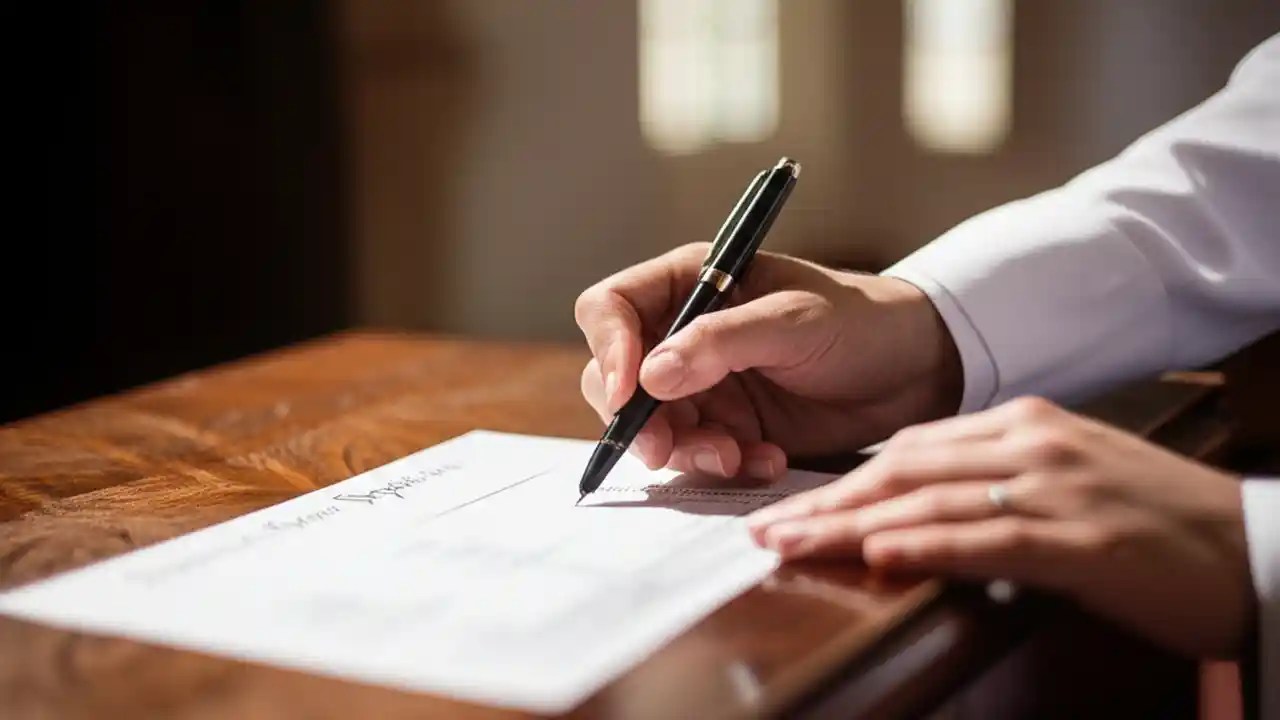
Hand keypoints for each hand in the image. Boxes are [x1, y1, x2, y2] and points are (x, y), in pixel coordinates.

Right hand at [574, 243, 961, 479]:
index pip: (611, 308)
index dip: (609, 348)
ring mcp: (701, 385)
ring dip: (685, 451)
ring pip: (651, 426)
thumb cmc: (860, 322)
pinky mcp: (725, 428)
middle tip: (665, 451)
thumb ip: (722, 342)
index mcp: (691, 283)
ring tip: (737, 457)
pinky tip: (767, 459)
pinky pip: (694, 456)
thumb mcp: (795, 321)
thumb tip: (650, 376)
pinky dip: (722, 466)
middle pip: (615, 377)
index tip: (631, 391)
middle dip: (637, 419)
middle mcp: (683, 333)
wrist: (914, 373)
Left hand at [746, 397, 1252, 657]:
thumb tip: (913, 514)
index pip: (908, 449)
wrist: (1253, 548)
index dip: (840, 481)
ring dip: (850, 526)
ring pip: (929, 501)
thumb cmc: (1155, 522)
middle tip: (764, 529)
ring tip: (790, 546)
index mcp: (1022, 425)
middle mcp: (1030, 443)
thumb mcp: (1066, 481)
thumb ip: (992, 484)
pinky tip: (879, 554)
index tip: (789, 508)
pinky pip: (986, 538)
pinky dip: (926, 546)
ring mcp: (1055, 486)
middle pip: (902, 469)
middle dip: (825, 502)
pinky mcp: (1080, 537)